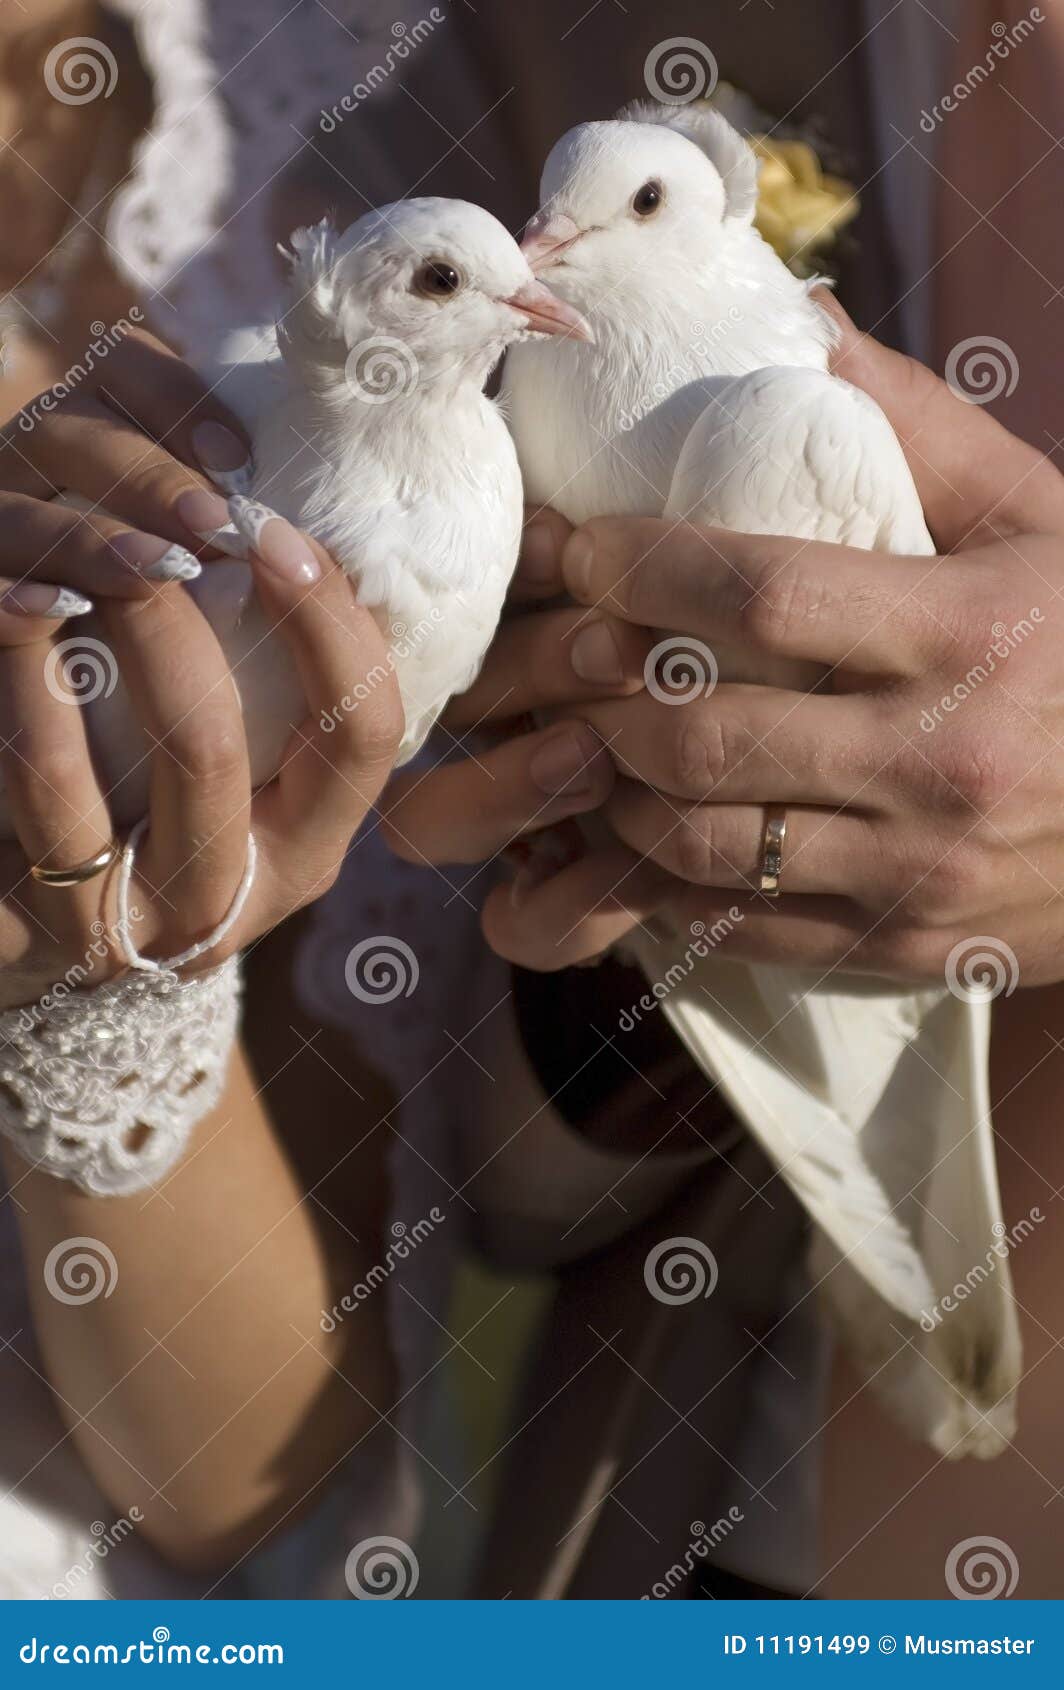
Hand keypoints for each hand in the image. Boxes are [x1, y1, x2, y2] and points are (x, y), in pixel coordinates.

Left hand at [0, 333, 402, 1008]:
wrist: (56, 933)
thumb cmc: (168, 807)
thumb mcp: (249, 756)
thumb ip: (282, 674)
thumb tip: (299, 517)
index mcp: (309, 842)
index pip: (366, 729)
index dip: (327, 621)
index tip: (269, 529)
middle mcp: (233, 896)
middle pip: (211, 750)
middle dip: (160, 622)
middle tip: (124, 539)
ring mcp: (126, 927)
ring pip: (72, 784)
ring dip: (51, 654)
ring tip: (44, 577)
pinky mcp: (35, 936)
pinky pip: (25, 805)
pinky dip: (13, 702)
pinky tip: (7, 623)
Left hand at [392, 307, 1063, 985]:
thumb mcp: (1041, 519)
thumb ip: (922, 429)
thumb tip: (803, 324)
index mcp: (975, 632)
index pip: (766, 598)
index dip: (647, 571)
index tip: (583, 550)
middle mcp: (941, 760)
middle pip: (707, 734)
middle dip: (601, 691)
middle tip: (561, 652)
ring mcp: (918, 870)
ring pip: (701, 842)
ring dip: (615, 789)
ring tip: (587, 737)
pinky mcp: (902, 944)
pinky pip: (741, 922)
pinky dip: (666, 876)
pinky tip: (640, 825)